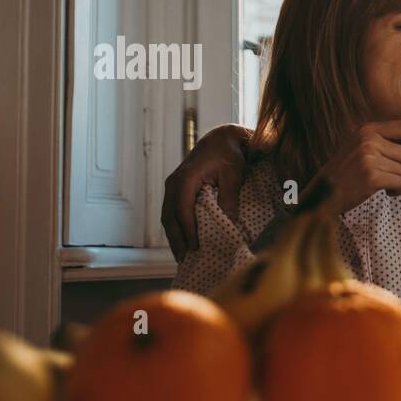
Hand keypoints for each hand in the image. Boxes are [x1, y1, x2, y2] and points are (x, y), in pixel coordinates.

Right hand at [162, 124, 250, 260]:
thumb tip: (229, 221)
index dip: (188, 230)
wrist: (220, 140)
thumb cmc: (229, 155)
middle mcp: (174, 183)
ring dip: (173, 237)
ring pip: (167, 216)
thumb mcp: (233, 174)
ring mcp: (172, 186)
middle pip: (169, 216)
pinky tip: (182, 242)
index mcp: (186, 178)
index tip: (195, 247)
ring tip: (182, 257)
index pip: (183, 209)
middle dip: (176, 239)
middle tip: (185, 260)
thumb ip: (230, 196)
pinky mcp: (175, 190)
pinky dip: (175, 228)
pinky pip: (171, 212)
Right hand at [305, 120, 400, 213]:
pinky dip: (398, 191)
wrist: (324, 193)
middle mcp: (368, 140)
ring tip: (391, 185)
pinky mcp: (372, 177)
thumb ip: (383, 141)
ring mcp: (369, 158)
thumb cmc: (346, 172)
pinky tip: (388, 192)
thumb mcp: (360, 146)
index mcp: (367, 129)